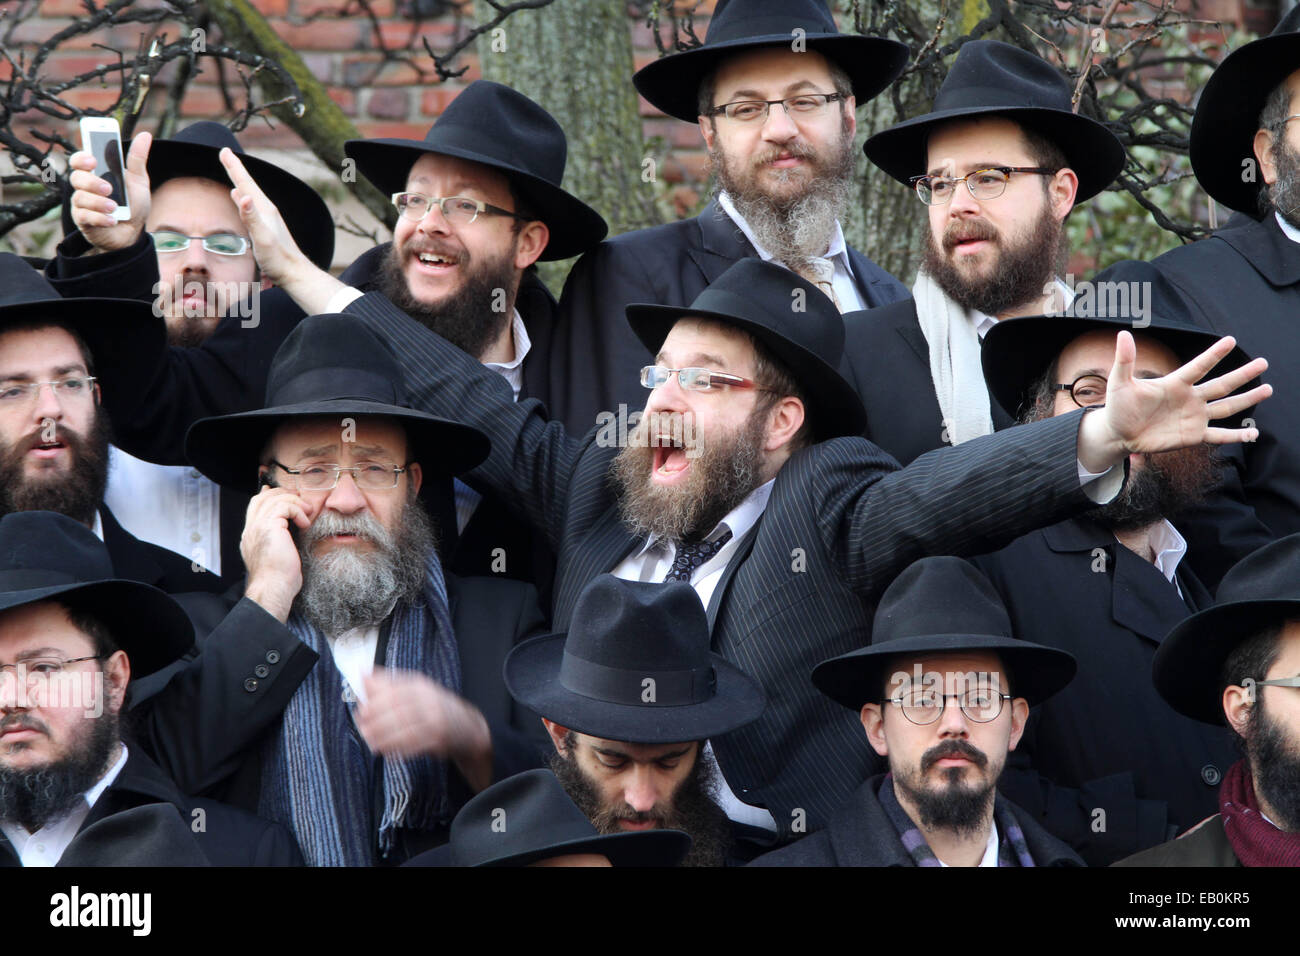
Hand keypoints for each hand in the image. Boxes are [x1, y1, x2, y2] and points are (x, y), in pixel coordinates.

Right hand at [67, 131, 152, 251]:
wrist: (133, 232)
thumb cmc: (132, 204)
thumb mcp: (138, 181)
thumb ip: (137, 159)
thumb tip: (145, 135)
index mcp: (95, 173)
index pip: (79, 160)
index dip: (82, 158)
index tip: (92, 160)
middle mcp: (84, 187)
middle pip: (77, 178)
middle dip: (92, 182)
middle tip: (109, 188)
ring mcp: (82, 204)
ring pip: (81, 198)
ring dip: (98, 203)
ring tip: (115, 207)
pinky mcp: (83, 221)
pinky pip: (85, 217)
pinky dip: (100, 218)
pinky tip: (112, 220)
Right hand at [218, 147, 342, 312]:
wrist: (295, 273)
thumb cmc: (279, 260)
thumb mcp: (263, 239)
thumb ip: (252, 218)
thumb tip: (242, 195)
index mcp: (265, 209)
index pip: (245, 184)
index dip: (234, 167)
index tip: (224, 151)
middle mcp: (267, 210)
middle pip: (248, 184)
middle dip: (235, 168)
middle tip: (225, 153)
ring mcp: (268, 218)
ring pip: (249, 193)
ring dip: (239, 180)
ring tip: (232, 170)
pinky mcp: (267, 226)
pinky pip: (251, 205)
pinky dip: (243, 196)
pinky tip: (240, 197)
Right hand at [240, 485, 311, 622]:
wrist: (273, 589)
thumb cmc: (279, 580)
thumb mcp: (277, 556)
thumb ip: (277, 541)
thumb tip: (287, 532)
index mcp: (250, 537)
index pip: (254, 507)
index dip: (268, 496)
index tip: (285, 495)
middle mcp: (250, 530)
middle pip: (261, 498)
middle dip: (282, 494)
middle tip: (300, 499)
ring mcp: (257, 527)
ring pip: (274, 499)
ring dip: (295, 502)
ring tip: (307, 512)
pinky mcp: (269, 527)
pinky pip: (285, 506)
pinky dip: (298, 511)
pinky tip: (305, 523)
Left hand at [357, 669, 492, 790]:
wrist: (469, 728)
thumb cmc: (434, 708)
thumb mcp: (414, 691)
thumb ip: (387, 684)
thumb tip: (362, 674)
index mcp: (421, 686)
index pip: (395, 690)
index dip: (375, 700)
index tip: (361, 709)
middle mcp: (431, 700)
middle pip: (399, 710)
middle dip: (377, 720)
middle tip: (362, 727)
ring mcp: (437, 720)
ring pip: (405, 729)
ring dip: (384, 737)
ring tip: (370, 741)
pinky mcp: (440, 739)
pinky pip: (415, 745)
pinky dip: (398, 749)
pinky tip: (386, 751)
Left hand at [1078, 331, 1270, 471]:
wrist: (1119, 433)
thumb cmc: (1119, 406)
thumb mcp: (1120, 383)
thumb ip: (1125, 360)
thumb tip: (1124, 333)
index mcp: (1175, 383)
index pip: (1199, 366)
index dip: (1214, 355)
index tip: (1231, 340)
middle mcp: (1190, 398)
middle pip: (1221, 385)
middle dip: (1242, 375)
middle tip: (1263, 362)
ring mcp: (1194, 416)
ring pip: (1226, 407)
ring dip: (1247, 400)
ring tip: (1268, 389)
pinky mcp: (1194, 435)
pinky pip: (1220, 436)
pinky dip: (1236, 436)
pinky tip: (1253, 434)